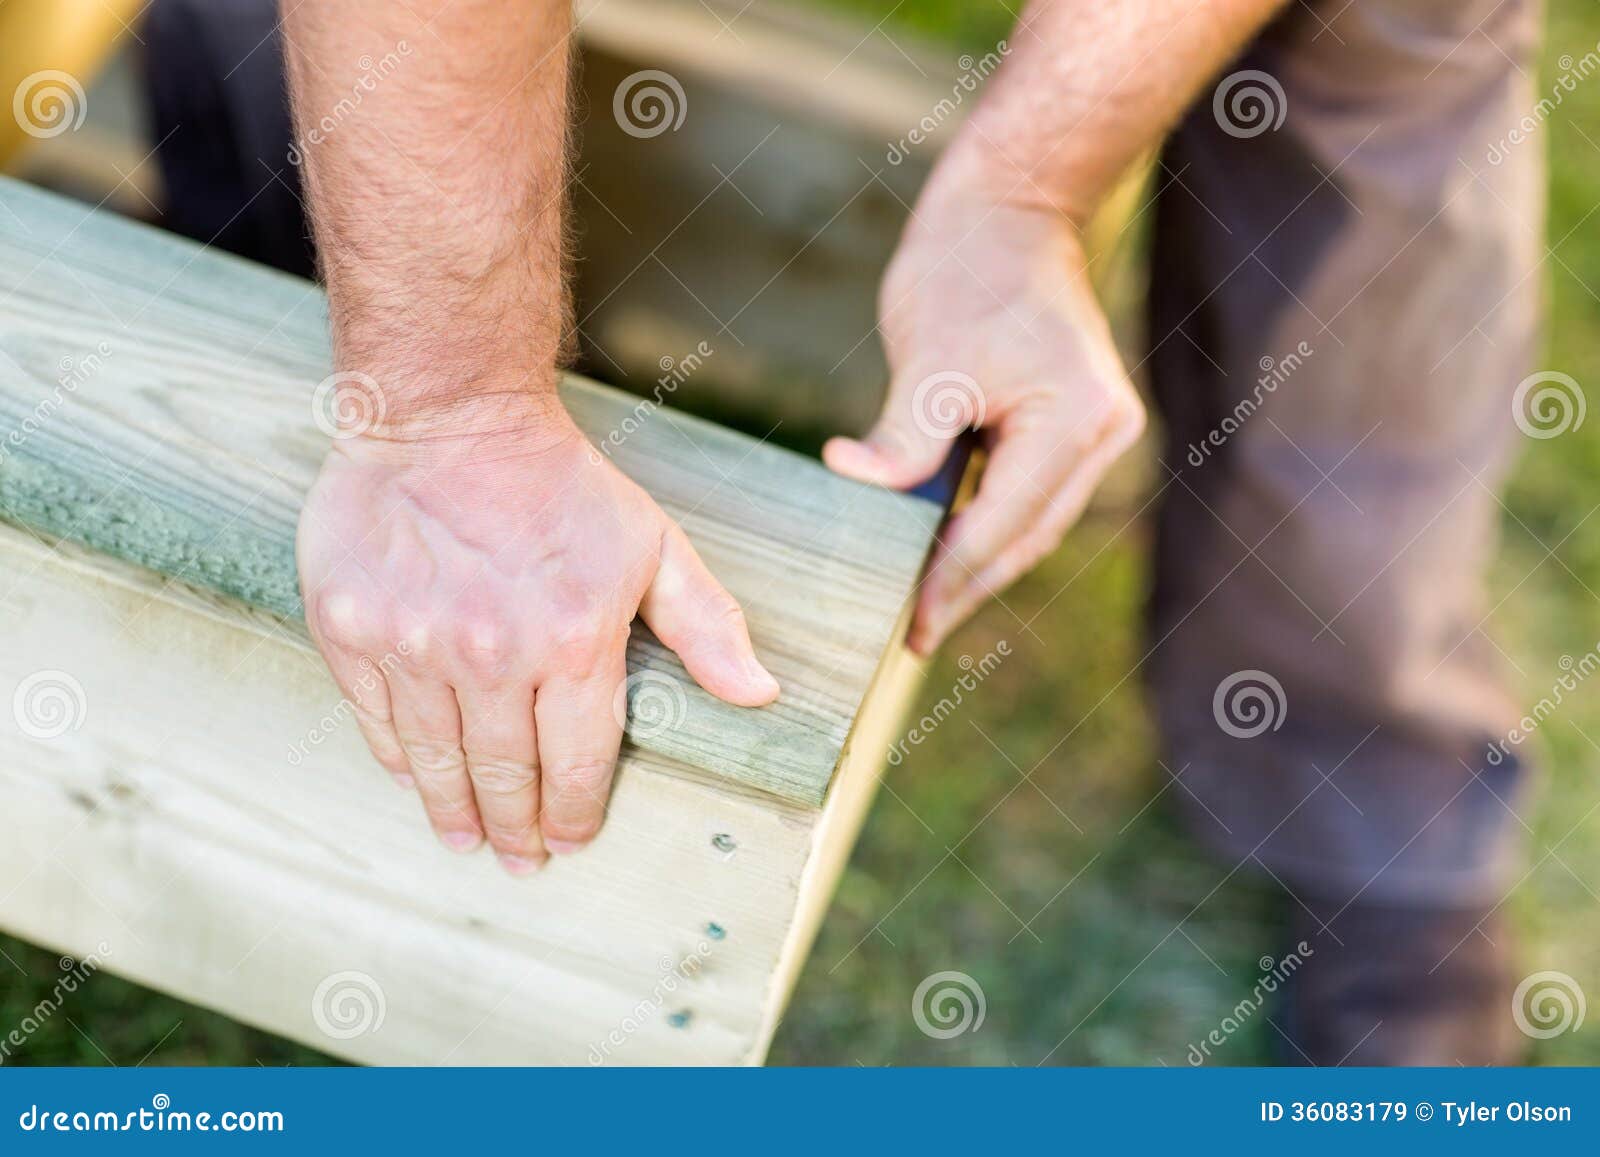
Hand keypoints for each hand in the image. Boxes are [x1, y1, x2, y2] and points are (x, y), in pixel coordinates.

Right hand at [296, 406, 779, 872]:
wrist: (448, 413)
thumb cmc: (561, 482)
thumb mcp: (652, 544)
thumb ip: (707, 624)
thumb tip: (761, 695)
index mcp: (575, 641)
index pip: (579, 762)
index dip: (577, 813)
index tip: (573, 840)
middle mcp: (493, 655)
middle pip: (507, 776)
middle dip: (518, 830)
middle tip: (520, 862)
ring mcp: (417, 646)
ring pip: (439, 761)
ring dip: (456, 812)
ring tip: (467, 840)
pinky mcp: (353, 630)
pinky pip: (379, 722)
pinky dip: (399, 761)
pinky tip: (417, 780)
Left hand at [825, 199, 1143, 653]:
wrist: (1011, 208)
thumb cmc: (968, 268)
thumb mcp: (927, 358)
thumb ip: (902, 438)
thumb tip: (853, 483)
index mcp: (1074, 421)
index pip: (1001, 525)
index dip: (950, 581)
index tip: (910, 627)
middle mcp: (1104, 433)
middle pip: (1026, 538)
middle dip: (967, 587)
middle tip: (914, 635)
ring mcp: (1100, 429)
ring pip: (1032, 524)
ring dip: (980, 563)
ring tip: (927, 607)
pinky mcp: (1079, 424)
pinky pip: (1032, 495)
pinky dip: (990, 525)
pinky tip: (950, 552)